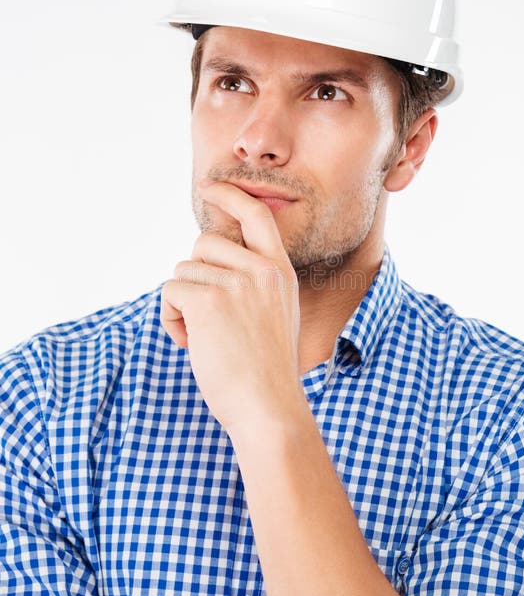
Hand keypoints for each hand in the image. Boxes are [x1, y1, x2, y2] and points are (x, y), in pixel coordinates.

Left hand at [160, 181, 301, 433]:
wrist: (269, 408)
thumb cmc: (266, 371)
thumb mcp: (274, 314)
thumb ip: (251, 282)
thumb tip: (205, 259)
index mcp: (280, 271)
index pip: (256, 215)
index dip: (230, 196)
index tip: (210, 187)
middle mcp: (262, 270)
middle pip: (203, 243)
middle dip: (194, 273)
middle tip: (206, 314)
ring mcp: (237, 283)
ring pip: (183, 271)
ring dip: (182, 303)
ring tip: (203, 336)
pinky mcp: (208, 300)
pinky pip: (170, 292)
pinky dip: (171, 319)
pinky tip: (189, 343)